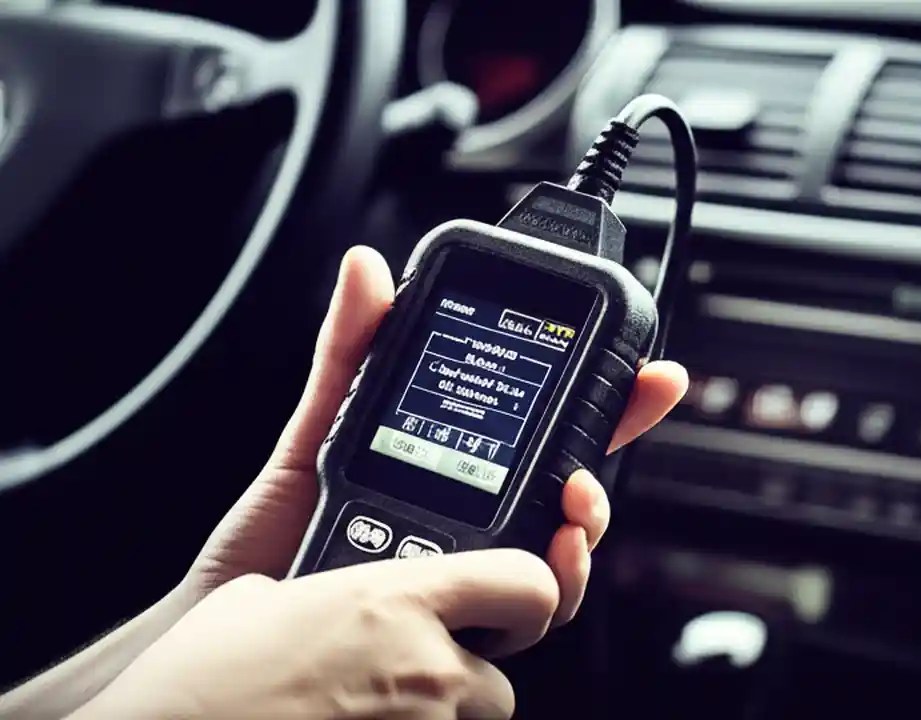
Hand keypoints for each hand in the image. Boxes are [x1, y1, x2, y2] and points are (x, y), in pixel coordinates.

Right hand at [73, 550, 560, 719]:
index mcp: (398, 601)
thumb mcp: (263, 598)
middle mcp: (424, 671)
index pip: (531, 586)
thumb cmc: (195, 682)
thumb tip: (333, 598)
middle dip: (468, 688)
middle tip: (412, 685)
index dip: (527, 597)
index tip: (508, 607)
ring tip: (364, 717)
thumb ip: (332, 591)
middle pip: (504, 686)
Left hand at [185, 246, 686, 624]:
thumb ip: (352, 351)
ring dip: (588, 535)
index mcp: (461, 469)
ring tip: (570, 514)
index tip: (653, 373)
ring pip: (563, 561)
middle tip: (589, 469)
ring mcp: (474, 577)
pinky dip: (551, 586)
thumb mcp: (318, 431)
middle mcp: (481, 525)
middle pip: (574, 499)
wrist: (234, 628)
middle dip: (605, 477)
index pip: (553, 431)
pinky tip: (537, 563)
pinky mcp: (462, 627)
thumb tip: (367, 268)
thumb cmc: (271, 541)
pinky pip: (528, 613)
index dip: (611, 403)